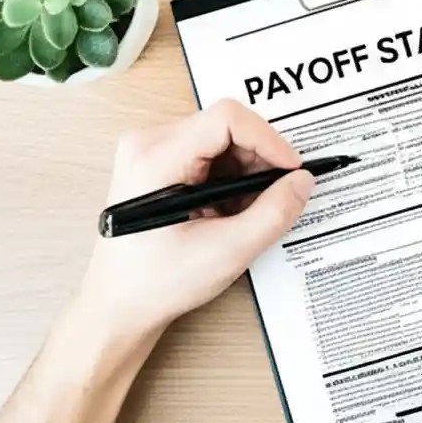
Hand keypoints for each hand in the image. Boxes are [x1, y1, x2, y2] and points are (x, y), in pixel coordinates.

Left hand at [76, 99, 313, 339]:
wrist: (119, 303)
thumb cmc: (157, 281)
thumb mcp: (228, 251)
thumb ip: (273, 213)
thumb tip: (302, 181)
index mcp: (156, 158)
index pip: (226, 119)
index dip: (268, 139)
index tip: (291, 169)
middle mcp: (147, 144)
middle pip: (225, 127)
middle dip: (259, 159)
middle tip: (276, 196)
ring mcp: (150, 152)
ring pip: (220, 140)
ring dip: (246, 171)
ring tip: (249, 210)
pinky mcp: (157, 163)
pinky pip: (208, 154)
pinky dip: (231, 178)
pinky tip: (231, 211)